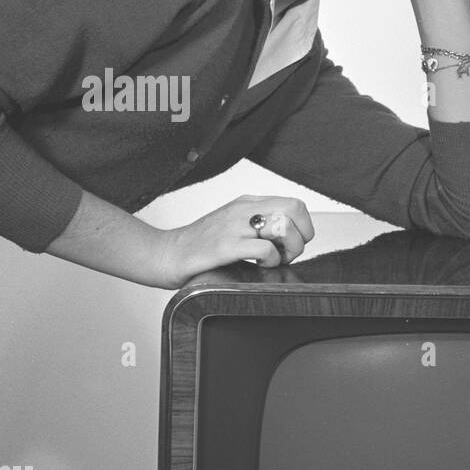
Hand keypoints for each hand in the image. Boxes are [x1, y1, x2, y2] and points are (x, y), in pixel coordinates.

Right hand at [155, 195, 314, 287]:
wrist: (166, 254)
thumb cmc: (201, 246)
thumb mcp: (234, 225)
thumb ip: (260, 225)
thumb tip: (291, 238)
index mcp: (248, 203)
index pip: (294, 204)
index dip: (303, 226)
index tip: (291, 245)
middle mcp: (243, 209)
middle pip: (294, 209)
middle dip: (301, 236)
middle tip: (287, 254)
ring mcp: (234, 226)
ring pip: (283, 226)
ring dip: (288, 249)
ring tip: (273, 261)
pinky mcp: (226, 245)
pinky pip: (265, 249)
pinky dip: (270, 261)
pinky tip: (258, 266)